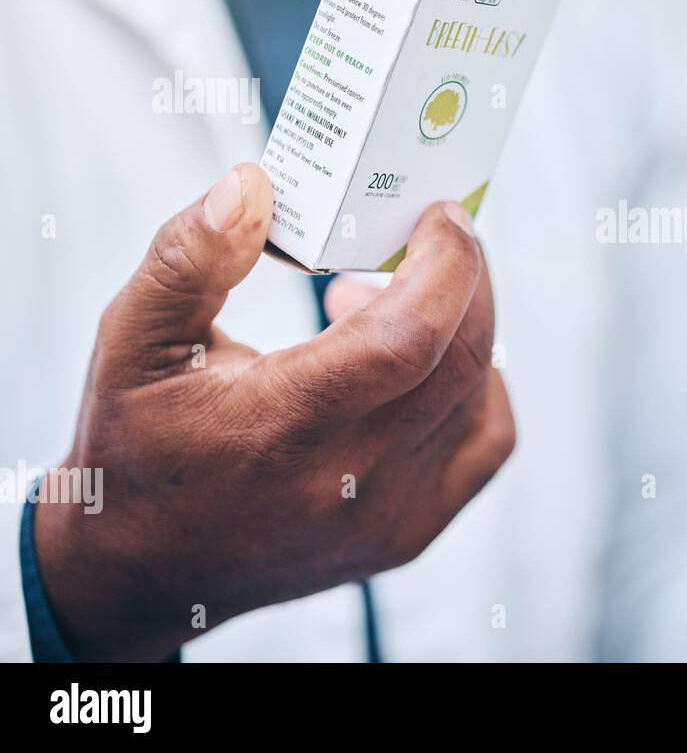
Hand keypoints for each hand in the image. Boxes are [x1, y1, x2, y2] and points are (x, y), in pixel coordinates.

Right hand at [34, 164, 513, 660]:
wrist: (144, 567)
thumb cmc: (139, 446)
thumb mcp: (132, 341)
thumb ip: (190, 257)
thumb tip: (253, 185)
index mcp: (282, 426)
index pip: (410, 336)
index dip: (446, 264)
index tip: (439, 214)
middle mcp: (349, 482)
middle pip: (463, 357)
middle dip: (465, 278)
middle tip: (428, 236)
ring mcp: (390, 516)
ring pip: (479, 394)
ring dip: (461, 325)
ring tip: (386, 299)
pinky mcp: (410, 533)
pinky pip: (486, 442)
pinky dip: (480, 385)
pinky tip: (427, 360)